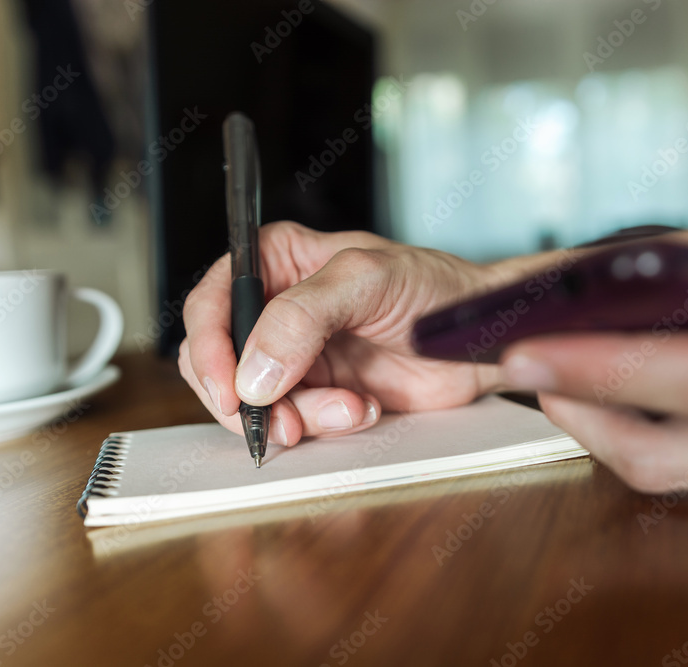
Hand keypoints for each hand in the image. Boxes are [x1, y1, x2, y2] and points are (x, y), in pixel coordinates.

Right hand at [179, 221, 504, 445]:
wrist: (478, 339)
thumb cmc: (436, 288)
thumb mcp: (368, 280)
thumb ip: (303, 316)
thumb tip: (253, 371)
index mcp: (277, 261)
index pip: (212, 303)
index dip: (209, 349)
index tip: (230, 390)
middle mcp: (277, 308)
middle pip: (220, 362)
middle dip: (251, 399)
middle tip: (288, 417)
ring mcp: (294, 354)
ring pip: (254, 402)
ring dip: (299, 415)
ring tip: (350, 405)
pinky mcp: (318, 392)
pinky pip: (293, 421)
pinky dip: (323, 425)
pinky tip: (362, 408)